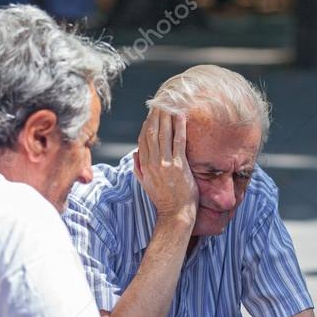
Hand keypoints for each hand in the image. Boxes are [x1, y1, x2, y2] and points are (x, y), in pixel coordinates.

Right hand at [134, 109, 196, 227]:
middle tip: (159, 102)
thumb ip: (139, 168)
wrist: (175, 214)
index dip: (146, 125)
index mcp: (144, 166)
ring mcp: (166, 164)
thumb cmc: (163, 200)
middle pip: (152, 133)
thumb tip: (135, 153)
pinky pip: (179, 142)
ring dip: (166, 117)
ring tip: (169, 104)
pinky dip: (179, 127)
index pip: (143, 139)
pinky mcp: (179, 166)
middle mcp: (153, 163)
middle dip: (155, 116)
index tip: (151, 114)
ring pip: (163, 134)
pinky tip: (181, 116)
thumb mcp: (146, 184)